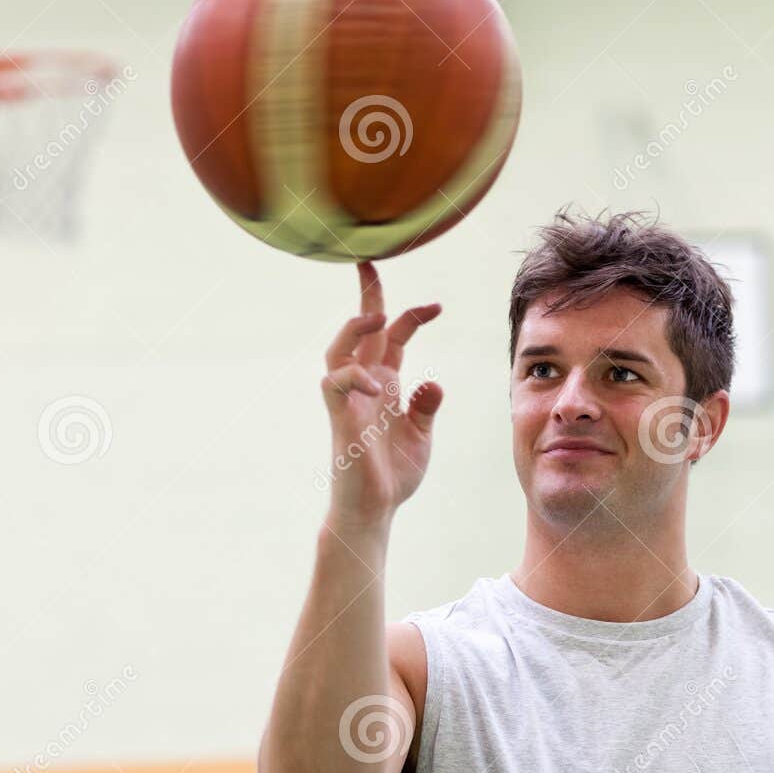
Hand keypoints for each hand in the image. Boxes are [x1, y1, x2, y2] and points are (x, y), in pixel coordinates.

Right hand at [321, 260, 442, 532]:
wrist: (374, 508)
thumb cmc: (392, 475)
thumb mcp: (420, 435)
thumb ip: (425, 407)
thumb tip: (432, 382)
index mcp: (386, 385)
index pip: (393, 338)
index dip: (411, 316)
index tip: (437, 306)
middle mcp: (365, 385)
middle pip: (361, 330)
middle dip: (366, 296)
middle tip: (370, 264)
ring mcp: (349, 399)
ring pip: (339, 348)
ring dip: (355, 328)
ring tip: (376, 319)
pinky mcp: (339, 417)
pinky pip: (336, 383)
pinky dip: (355, 377)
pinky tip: (378, 388)